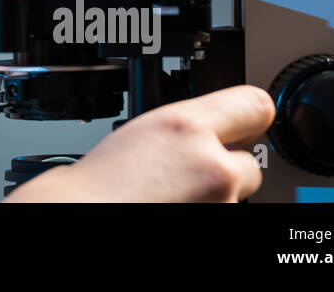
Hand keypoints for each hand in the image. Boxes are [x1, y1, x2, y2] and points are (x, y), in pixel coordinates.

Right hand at [4, 84, 275, 201]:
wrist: (78, 216)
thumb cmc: (92, 190)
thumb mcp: (136, 134)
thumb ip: (179, 131)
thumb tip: (204, 134)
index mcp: (185, 128)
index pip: (255, 105)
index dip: (248, 115)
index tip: (246, 121)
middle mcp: (212, 168)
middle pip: (247, 162)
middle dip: (223, 169)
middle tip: (185, 176)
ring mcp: (221, 206)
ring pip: (234, 197)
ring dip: (212, 197)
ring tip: (167, 198)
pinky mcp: (223, 227)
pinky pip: (223, 215)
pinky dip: (205, 213)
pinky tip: (169, 208)